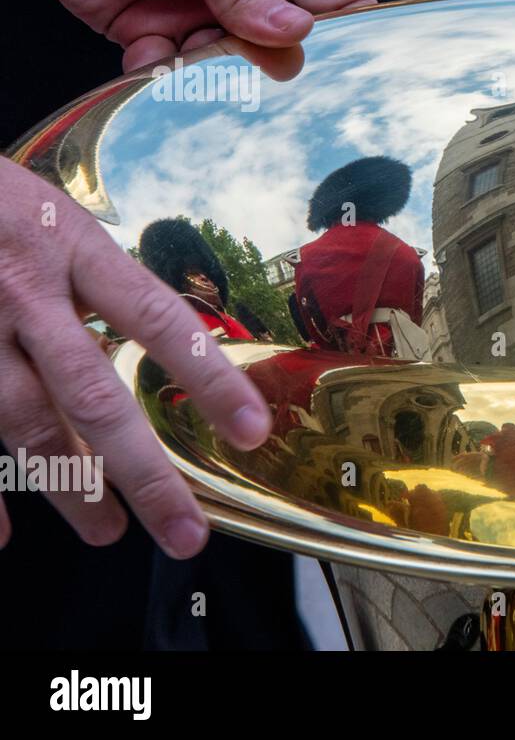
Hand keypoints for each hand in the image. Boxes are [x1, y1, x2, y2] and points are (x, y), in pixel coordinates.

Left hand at [0, 0, 374, 70]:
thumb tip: (294, 35)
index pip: (338, 1)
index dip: (350, 35)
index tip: (345, 68)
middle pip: (284, 49)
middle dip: (268, 65)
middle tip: (245, 59)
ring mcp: (200, 13)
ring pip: (228, 68)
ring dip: (209, 72)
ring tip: (184, 50)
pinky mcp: (153, 32)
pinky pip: (170, 72)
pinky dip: (158, 72)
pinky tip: (144, 50)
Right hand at [0, 160, 271, 557]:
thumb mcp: (56, 217)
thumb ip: (100, 280)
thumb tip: (177, 339)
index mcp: (74, 249)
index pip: (158, 319)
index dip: (208, 377)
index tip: (252, 431)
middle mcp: (24, 289)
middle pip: (92, 391)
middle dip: (142, 471)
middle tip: (185, 532)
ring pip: (23, 422)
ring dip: (70, 487)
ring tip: (109, 532)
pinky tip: (3, 534)